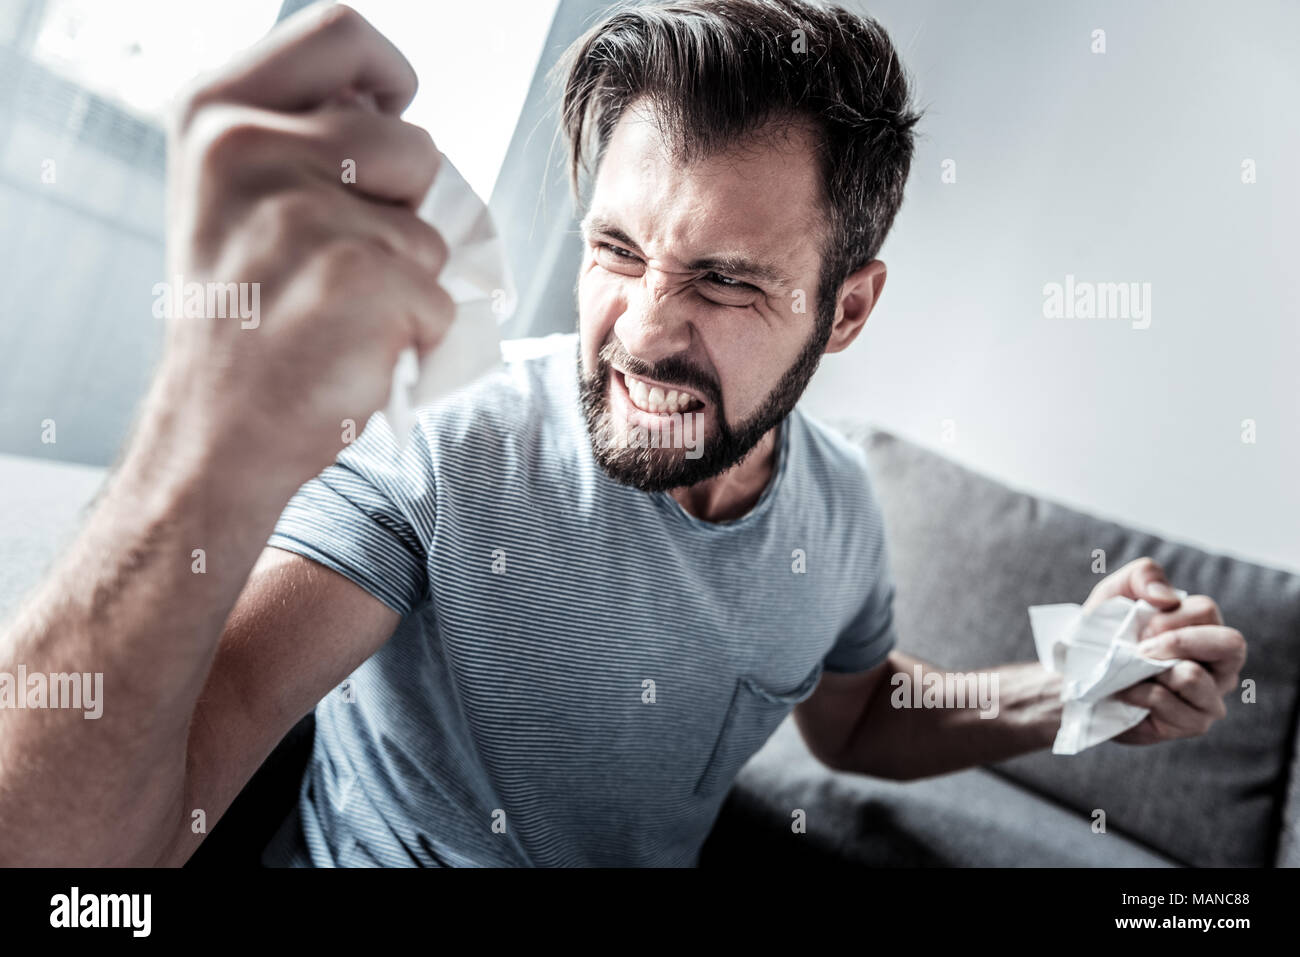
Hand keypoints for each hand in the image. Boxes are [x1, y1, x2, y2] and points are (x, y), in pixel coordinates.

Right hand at [153, 3, 452, 487]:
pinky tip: (354, 348)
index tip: (387, 118)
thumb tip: (392, 106)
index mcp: (216, 114)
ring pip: (432, 228)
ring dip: (409, 275)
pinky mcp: (364, 282)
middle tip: (338, 261)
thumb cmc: (244, 313)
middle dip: (403, 206)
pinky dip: (419, 331)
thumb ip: (300, 135)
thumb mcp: (234, 196)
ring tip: (338, 308)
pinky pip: (444, 294)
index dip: (387, 77)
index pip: (342, 33)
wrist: (217, 431)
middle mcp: (251, 150)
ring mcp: (307, 216)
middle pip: (413, 141)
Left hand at [1084, 557, 1245, 744]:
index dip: (1168, 618)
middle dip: (1178, 642)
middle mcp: (1219, 664)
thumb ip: (1145, 576)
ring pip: (1194, 678)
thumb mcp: (1117, 592)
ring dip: (1151, 671)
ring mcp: (1210, 697)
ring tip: (1131, 673)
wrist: (1078, 676)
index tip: (1139, 628)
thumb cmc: (1105, 633)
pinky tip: (1126, 693)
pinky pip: (1169, 704)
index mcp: (1206, 629)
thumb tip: (1167, 597)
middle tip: (1141, 649)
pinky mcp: (1191, 723)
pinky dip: (1139, 694)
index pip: (1206, 611)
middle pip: (1231, 644)